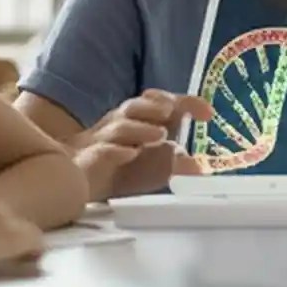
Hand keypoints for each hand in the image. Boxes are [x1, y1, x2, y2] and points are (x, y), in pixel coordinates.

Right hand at [72, 89, 213, 200]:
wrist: (78, 183)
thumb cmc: (120, 168)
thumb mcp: (154, 165)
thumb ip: (175, 161)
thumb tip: (199, 169)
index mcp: (138, 120)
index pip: (162, 104)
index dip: (185, 103)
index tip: (208, 113)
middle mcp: (120, 124)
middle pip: (134, 107)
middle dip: (153, 106)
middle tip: (170, 110)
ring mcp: (101, 141)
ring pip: (118, 127)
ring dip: (140, 128)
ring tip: (160, 135)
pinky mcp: (88, 161)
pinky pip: (100, 151)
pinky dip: (115, 150)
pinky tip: (129, 154)